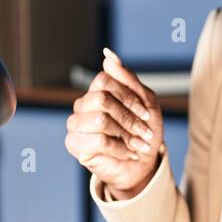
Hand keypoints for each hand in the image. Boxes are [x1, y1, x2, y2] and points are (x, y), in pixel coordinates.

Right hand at [65, 48, 163, 199]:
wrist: (142, 166)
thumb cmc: (144, 133)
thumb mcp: (146, 103)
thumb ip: (129, 79)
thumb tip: (108, 54)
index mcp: (98, 92)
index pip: (105, 80)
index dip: (129, 97)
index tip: (147, 115)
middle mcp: (83, 105)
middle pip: (102, 99)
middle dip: (129, 117)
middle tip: (145, 132)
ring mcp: (76, 124)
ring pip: (100, 119)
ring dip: (126, 134)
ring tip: (138, 144)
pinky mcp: (75, 144)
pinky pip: (98, 140)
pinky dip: (120, 148)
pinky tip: (128, 153)